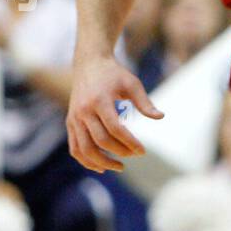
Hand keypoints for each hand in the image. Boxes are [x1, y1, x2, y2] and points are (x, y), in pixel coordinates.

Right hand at [67, 56, 162, 173]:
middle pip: (100, 140)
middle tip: (135, 155)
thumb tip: (160, 117)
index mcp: (99, 100)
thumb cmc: (114, 74)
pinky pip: (75, 148)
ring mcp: (74, 118)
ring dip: (102, 162)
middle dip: (120, 152)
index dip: (130, 143)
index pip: (115, 129)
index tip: (143, 151)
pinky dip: (86, 160)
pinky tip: (102, 166)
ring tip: (120, 166)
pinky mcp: (70, 123)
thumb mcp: (132, 83)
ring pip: (84, 149)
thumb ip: (144, 102)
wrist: (89, 63)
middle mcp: (83, 111)